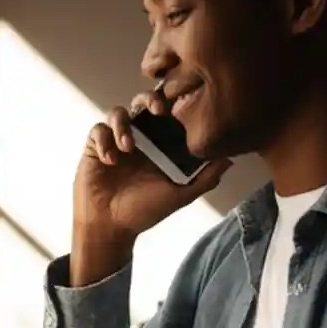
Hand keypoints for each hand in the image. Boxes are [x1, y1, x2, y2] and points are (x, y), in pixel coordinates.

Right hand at [71, 90, 232, 285]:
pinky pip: (98, 130)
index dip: (173, 103)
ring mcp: (115, 141)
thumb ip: (205, 179)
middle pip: (142, 103)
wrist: (110, 227)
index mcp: (159, 144)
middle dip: (149, 99)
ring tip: (128, 146)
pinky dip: (104, 140)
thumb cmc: (144, 212)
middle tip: (158, 109)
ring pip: (118, 113)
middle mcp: (138, 138)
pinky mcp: (95, 148)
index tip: (180, 108)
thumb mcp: (180, 196)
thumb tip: (231, 159)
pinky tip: (110, 160)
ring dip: (123, 124)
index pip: (167, 113)